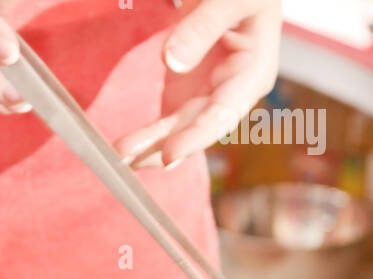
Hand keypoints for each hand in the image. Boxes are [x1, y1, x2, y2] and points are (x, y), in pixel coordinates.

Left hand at [114, 0, 281, 168]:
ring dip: (149, 146)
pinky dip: (148, 136)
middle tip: (127, 156)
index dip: (197, 136)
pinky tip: (127, 151)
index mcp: (253, 73)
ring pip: (179, 130)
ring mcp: (208, 96)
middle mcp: (232, 93)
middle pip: (196, 129)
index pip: (224, 114)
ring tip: (119, 158)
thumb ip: (203, 26)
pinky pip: (168, 123)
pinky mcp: (187, 93)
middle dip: (162, 146)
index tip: (170, 153)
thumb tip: (171, 61)